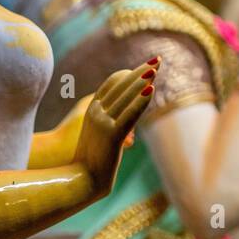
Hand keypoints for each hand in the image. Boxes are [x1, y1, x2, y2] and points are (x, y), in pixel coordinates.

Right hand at [74, 58, 159, 194]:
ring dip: (143, 81)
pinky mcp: (112, 135)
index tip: (145, 66)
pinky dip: (141, 101)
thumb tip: (132, 140)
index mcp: (90, 110)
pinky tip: (152, 91)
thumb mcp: (101, 142)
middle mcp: (95, 112)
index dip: (129, 73)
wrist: (81, 178)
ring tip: (156, 70)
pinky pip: (129, 114)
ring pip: (126, 97)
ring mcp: (102, 123)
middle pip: (121, 86)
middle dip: (140, 71)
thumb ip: (114, 133)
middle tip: (157, 60)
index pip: (111, 84)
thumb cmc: (91, 162)